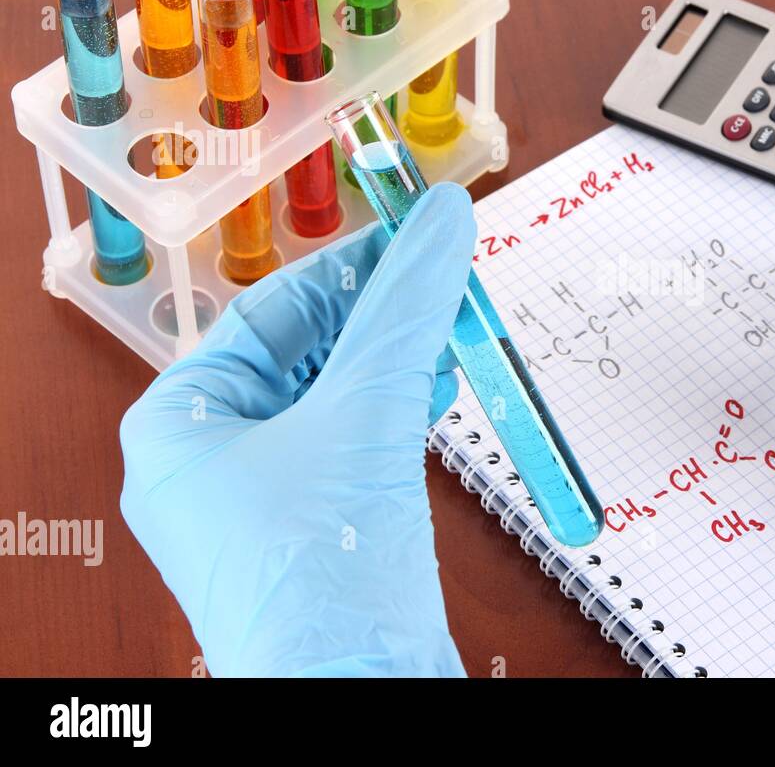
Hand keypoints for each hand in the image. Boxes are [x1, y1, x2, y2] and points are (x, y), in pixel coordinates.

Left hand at [120, 184, 474, 676]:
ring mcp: (260, 503)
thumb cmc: (317, 586)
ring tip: (446, 337)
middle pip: (302, 353)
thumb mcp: (367, 416)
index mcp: (178, 426)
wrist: (356, 700)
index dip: (344, 269)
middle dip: (377, 320)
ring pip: (333, 399)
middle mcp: (209, 462)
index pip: (265, 312)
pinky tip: (435, 394)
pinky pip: (351, 446)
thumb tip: (439, 224)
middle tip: (435, 283)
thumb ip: (405, 313)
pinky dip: (396, 414)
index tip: (404, 236)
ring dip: (394, 364)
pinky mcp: (312, 533)